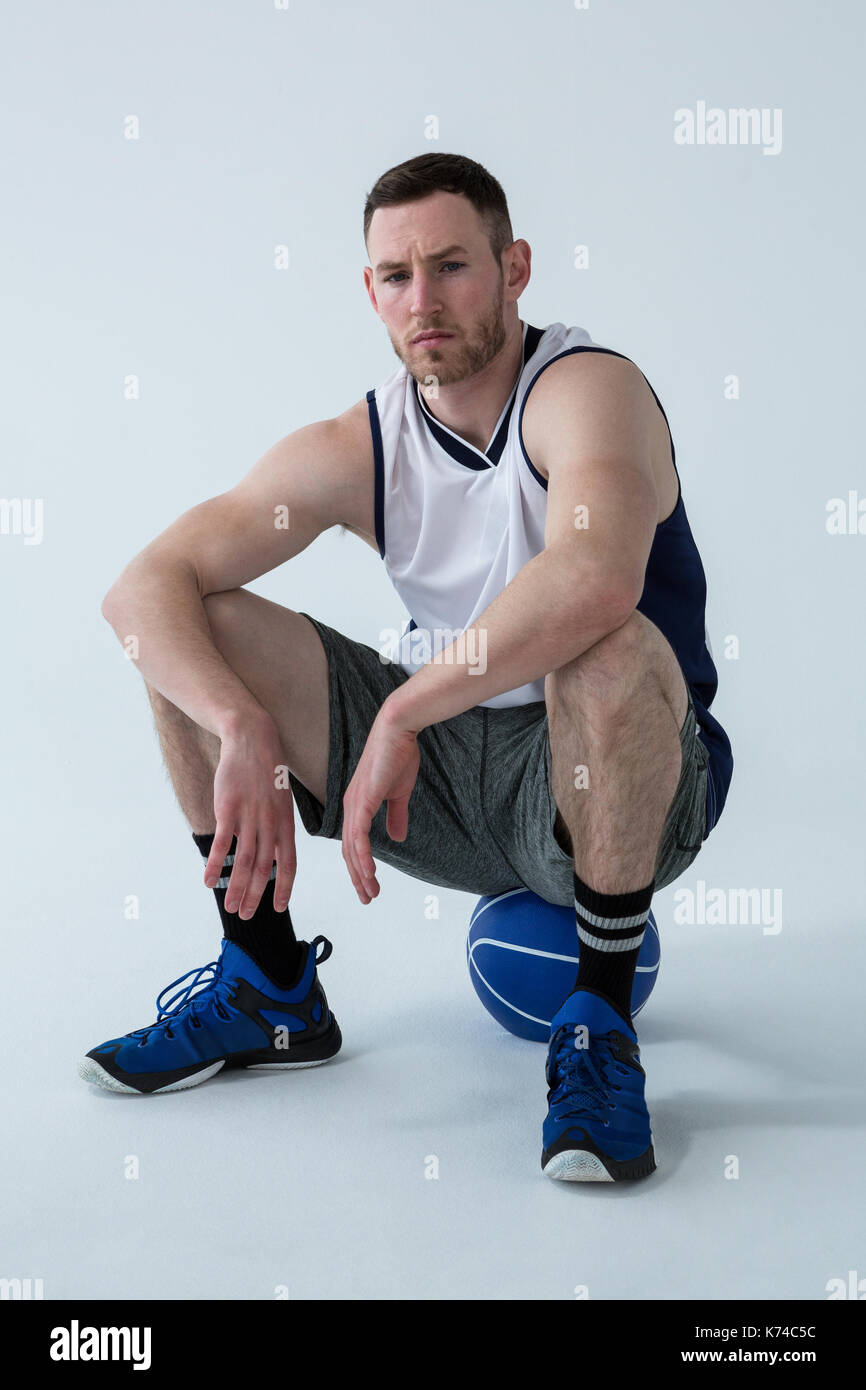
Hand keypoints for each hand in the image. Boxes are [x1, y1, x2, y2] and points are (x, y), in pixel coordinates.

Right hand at [203, 717, 297, 917]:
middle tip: (247, 916)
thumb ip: (276, 829)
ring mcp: (249, 817)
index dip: (284, 888)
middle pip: (264, 868)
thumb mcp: (280, 802)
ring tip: (230, 907)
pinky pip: (222, 843)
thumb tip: (271, 855)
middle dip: (256, 896)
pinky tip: (208, 880)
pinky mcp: (228, 809)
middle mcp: (270, 824)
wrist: (252, 739)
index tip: (278, 908)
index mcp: (286, 824)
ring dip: (236, 888)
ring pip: (243, 861)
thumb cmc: (266, 773)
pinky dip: (215, 864)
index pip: (289, 863)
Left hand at [341, 701, 420, 903]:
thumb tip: (397, 837)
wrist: (398, 730)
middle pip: (349, 851)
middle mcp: (351, 806)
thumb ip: (396, 816)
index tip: (369, 885)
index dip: (360, 866)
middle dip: (358, 877)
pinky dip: (363, 855)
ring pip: (353, 848)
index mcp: (357, 804)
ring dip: (361, 872)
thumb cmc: (398, 754)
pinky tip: (368, 871)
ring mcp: (355, 803)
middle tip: (368, 897)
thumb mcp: (399, 793)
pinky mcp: (363, 799)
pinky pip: (359, 834)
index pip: (354, 843)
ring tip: (370, 891)